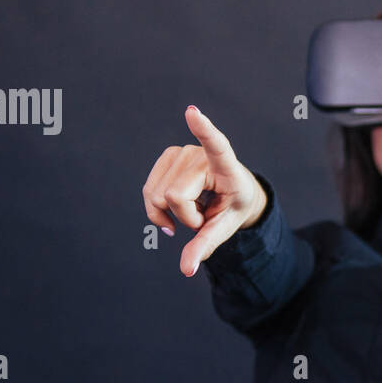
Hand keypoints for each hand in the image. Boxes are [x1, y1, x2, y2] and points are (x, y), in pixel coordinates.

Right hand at [142, 106, 268, 276]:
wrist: (233, 193)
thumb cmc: (233, 207)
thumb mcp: (225, 228)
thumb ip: (206, 246)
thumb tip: (187, 269)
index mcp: (226, 166)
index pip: (216, 145)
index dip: (203, 130)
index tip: (192, 112)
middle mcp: (201, 154)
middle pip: (174, 196)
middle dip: (184, 217)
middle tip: (202, 216)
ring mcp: (182, 152)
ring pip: (156, 195)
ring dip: (171, 213)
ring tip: (192, 208)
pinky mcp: (168, 157)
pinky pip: (148, 190)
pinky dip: (157, 208)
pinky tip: (175, 208)